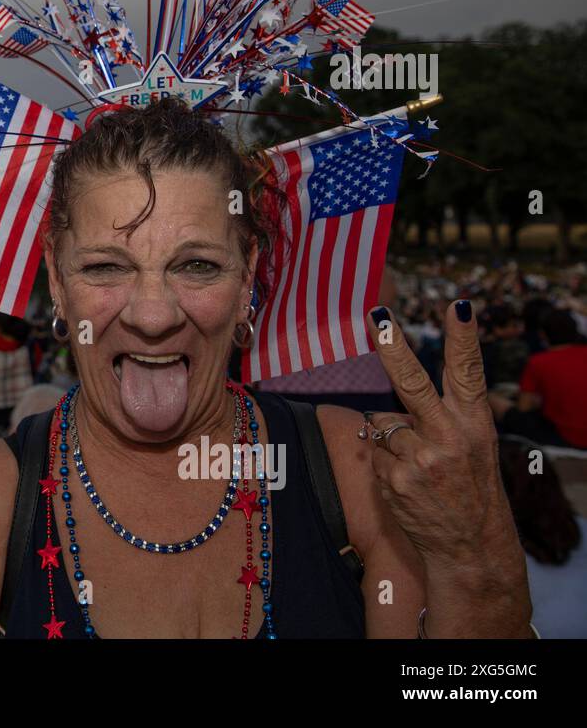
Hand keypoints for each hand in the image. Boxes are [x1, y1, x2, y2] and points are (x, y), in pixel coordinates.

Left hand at [364, 301, 523, 575]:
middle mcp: (450, 436)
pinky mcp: (397, 479)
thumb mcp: (471, 445)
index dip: (463, 337)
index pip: (469, 372)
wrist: (469, 545)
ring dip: (391, 438)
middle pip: (412, 381)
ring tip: (419, 465)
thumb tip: (386, 404)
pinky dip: (384, 461)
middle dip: (393, 346)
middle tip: (378, 315)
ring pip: (383, 422)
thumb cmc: (467, 485)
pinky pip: (375, 451)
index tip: (458, 305)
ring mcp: (422, 458)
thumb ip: (439, 416)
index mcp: (474, 422)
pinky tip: (407, 482)